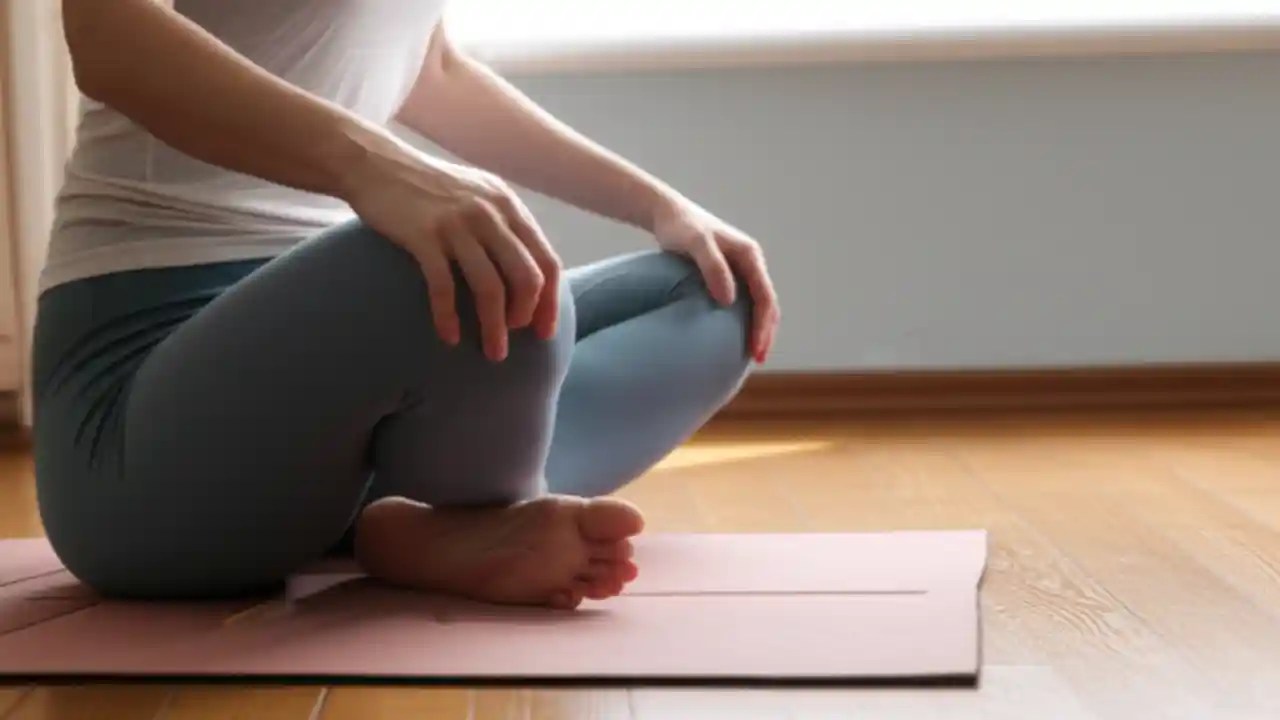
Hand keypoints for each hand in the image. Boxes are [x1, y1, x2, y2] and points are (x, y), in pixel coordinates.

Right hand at [341, 132, 560, 361]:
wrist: (376, 164)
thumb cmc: (428, 188)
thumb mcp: (477, 195)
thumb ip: (503, 226)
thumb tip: (526, 277)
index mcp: (508, 206)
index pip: (546, 260)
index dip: (550, 301)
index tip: (544, 332)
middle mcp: (490, 213)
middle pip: (526, 277)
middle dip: (525, 316)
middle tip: (513, 338)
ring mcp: (457, 224)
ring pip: (490, 288)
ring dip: (494, 328)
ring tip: (492, 353)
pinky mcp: (423, 236)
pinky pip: (444, 287)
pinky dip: (449, 317)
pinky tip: (449, 337)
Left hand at [650, 198, 779, 362]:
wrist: (666, 214)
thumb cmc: (680, 228)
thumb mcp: (696, 244)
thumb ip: (712, 267)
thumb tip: (729, 299)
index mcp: (749, 255)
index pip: (765, 297)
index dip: (763, 326)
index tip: (756, 350)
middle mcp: (750, 263)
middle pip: (767, 304)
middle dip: (764, 332)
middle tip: (756, 360)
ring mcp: (740, 269)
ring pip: (757, 304)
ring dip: (757, 329)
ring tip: (749, 355)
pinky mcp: (727, 275)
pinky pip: (742, 302)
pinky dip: (742, 321)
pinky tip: (732, 338)